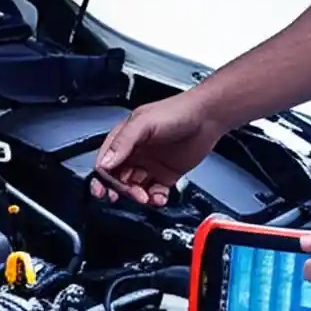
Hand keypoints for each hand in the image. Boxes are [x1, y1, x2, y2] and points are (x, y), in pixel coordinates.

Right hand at [90, 91, 225, 205]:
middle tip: (129, 194)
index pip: (105, 162)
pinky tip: (158, 197)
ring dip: (136, 196)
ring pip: (134, 188)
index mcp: (124, 138)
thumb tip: (106, 163)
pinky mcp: (166, 175)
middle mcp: (135, 153)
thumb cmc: (177, 111)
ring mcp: (150, 165)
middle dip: (120, 189)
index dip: (102, 177)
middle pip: (118, 178)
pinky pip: (154, 192)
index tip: (104, 189)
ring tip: (145, 197)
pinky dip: (154, 199)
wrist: (207, 117)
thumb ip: (123, 142)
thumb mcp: (144, 123)